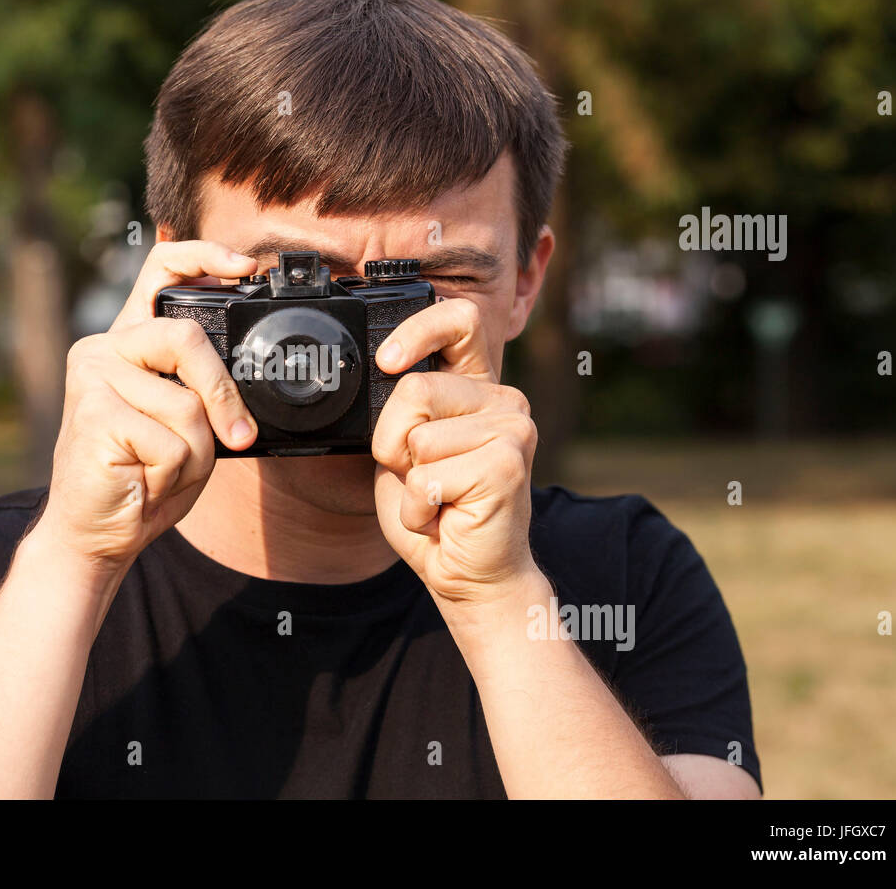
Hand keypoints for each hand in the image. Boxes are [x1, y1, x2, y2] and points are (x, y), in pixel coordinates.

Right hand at [29, 241, 259, 593]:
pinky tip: (143, 482)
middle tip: (238, 436)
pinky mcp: (94, 413)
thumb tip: (246, 379)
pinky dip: (173, 474)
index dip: (204, 257)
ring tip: (161, 470)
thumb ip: (204, 389)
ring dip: (194, 454)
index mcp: (129, 341)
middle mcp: (105, 347)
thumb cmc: (144, 478)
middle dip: (223, 395)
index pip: (161, 270)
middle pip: (187, 339)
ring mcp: (93, 376)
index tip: (244, 267)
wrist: (96, 533)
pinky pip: (172, 442)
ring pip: (187, 405)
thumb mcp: (187, 425)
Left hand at [370, 298, 544, 609]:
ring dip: (407, 480)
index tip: (387, 361)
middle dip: (392, 442)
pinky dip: (417, 506)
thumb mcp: (403, 449)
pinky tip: (443, 516)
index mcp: (477, 386)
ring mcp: (513, 428)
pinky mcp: (506, 464)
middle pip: (414, 388)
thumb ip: (400, 410)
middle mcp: (503, 399)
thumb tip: (383, 373)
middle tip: (419, 476)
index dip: (418, 332)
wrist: (467, 574)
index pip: (459, 321)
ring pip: (417, 435)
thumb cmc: (433, 511)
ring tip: (436, 498)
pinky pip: (426, 475)